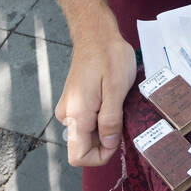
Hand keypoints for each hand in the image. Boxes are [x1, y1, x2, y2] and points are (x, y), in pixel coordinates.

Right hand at [55, 32, 137, 167]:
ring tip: (117, 103)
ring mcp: (69, 108)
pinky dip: (101, 117)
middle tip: (122, 116)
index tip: (118, 139)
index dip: (101, 156)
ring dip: (105, 126)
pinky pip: (87, 120)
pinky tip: (111, 99)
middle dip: (106, 139)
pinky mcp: (74, 101)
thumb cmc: (108, 57)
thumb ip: (111, 120)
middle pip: (84, 146)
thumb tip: (109, 144)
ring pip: (87, 133)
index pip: (78, 157)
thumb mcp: (116, 89)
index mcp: (76, 115)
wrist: (95, 34)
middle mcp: (67, 115)